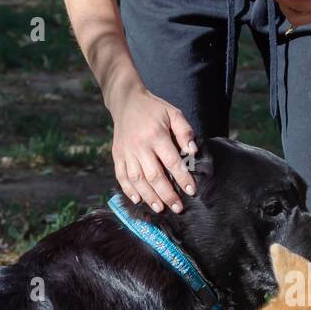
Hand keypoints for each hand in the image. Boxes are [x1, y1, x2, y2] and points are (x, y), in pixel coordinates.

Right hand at [108, 83, 197, 212]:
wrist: (126, 101)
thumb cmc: (154, 109)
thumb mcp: (174, 113)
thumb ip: (185, 132)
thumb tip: (193, 152)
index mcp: (156, 135)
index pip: (172, 162)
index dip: (182, 178)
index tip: (192, 190)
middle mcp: (139, 146)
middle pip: (154, 175)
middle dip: (167, 194)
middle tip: (178, 208)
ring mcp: (126, 152)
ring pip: (137, 179)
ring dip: (149, 196)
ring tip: (160, 208)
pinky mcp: (117, 155)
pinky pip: (121, 176)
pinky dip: (128, 190)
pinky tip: (138, 200)